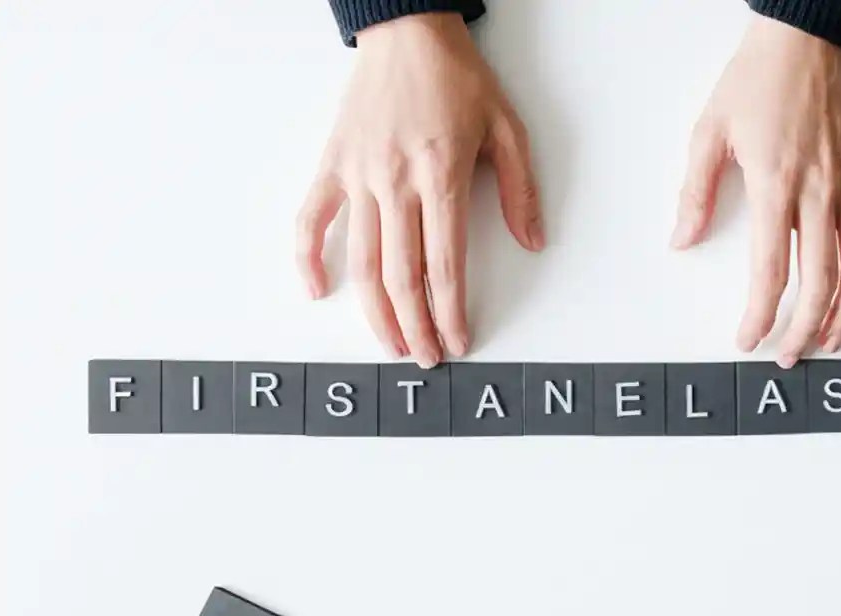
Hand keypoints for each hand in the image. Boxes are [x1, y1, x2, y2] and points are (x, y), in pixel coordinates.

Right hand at [297, 13, 542, 367]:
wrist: (407, 32)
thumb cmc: (457, 78)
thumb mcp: (508, 128)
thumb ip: (520, 190)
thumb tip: (532, 241)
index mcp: (441, 177)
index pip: (445, 265)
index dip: (451, 313)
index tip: (458, 341)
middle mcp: (396, 182)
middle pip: (402, 276)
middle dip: (416, 326)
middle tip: (427, 357)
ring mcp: (359, 176)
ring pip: (363, 261)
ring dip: (376, 311)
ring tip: (392, 342)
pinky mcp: (333, 165)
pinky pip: (310, 219)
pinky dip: (308, 257)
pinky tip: (316, 290)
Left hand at [672, 15, 840, 368]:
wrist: (807, 37)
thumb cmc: (758, 79)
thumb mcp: (709, 132)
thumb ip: (696, 193)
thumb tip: (682, 240)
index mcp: (776, 183)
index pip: (771, 269)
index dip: (761, 314)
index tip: (749, 339)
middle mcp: (821, 190)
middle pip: (820, 279)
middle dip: (804, 327)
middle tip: (790, 353)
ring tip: (830, 338)